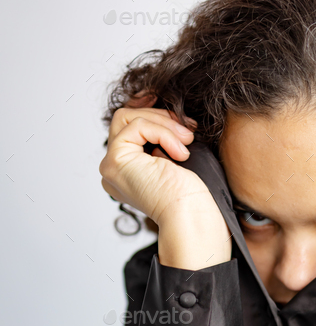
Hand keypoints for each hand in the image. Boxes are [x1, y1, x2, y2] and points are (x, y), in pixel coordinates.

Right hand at [99, 93, 231, 269]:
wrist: (193, 217)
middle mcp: (114, 170)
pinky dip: (163, 133)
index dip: (150, 111)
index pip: (130, 128)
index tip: (175, 109)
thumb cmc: (194, 197)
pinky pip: (137, 126)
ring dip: (163, 124)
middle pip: (126, 118)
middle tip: (190, 130)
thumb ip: (166, 135)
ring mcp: (111, 166)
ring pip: (129, 117)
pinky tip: (180, 153)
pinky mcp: (115, 161)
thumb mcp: (178, 156)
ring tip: (188, 140)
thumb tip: (166, 107)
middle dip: (161, 116)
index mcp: (128, 172)